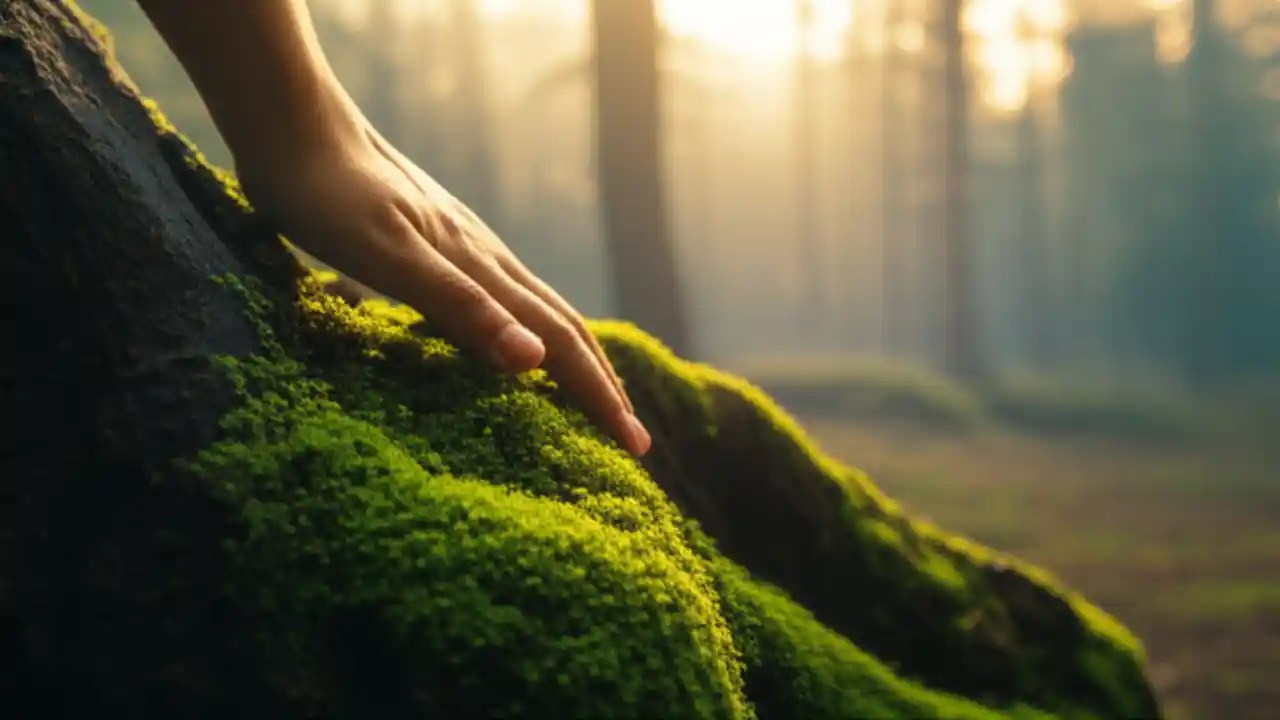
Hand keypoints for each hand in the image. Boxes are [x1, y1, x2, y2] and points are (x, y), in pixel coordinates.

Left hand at [235, 122, 650, 456]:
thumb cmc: (329, 196)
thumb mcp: (389, 257)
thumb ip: (461, 307)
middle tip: (634, 440)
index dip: (601, 397)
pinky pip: (508, 299)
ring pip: (542, 311)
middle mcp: (488, 258)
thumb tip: (535, 359)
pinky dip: (534, 334)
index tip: (636, 448)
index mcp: (484, 269)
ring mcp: (468, 248)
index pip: (563, 343)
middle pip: (566, 328)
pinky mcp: (442, 243)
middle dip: (603, 386)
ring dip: (576, 361)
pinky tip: (518, 343)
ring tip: (594, 398)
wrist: (296, 127)